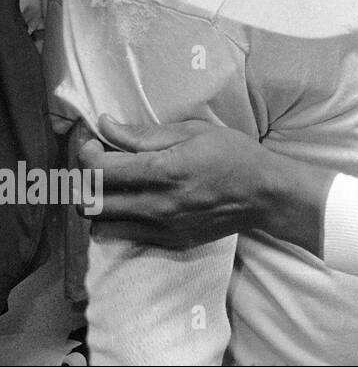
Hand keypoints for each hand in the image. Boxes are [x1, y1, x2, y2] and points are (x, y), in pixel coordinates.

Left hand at [78, 116, 331, 254]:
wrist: (264, 194)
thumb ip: (144, 134)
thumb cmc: (233, 154)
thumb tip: (105, 126)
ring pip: (100, 224)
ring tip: (113, 187)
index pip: (99, 170)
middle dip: (84, 180)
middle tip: (99, 165)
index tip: (94, 143)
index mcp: (162, 171)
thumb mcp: (193, 131)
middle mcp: (156, 204)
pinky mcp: (168, 241)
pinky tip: (134, 203)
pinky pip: (123, 236)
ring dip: (98, 204)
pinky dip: (118, 220)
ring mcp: (160, 227)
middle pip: (90, 201)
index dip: (86, 153)